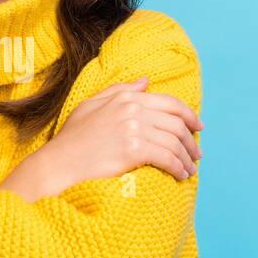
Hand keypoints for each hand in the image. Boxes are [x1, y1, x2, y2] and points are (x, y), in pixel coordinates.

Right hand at [0, 75, 202, 200]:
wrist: (59, 163)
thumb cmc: (72, 138)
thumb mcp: (91, 105)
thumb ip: (119, 90)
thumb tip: (146, 81)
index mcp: (125, 96)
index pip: (169, 102)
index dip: (189, 115)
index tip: (198, 127)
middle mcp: (132, 108)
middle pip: (176, 123)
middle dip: (191, 140)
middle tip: (196, 154)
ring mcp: (133, 128)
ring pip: (175, 142)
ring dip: (187, 158)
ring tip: (190, 169)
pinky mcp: (133, 150)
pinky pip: (167, 158)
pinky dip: (178, 168)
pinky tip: (181, 176)